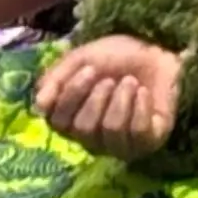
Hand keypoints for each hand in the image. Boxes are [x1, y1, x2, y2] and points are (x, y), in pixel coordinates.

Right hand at [33, 32, 181, 158]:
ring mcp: (119, 145)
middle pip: (82, 129)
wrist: (157, 52)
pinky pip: (137, 134)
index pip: (58, 122)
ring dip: (121, 100)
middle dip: (98, 98)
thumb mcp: (80, 59)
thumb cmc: (116, 57)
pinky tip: (144, 93)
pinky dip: (140, 108)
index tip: (89, 70)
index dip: (71, 96)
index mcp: (72, 120)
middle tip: (111, 79)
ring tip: (131, 82)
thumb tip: (39, 105)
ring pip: (110, 131)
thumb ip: (56, 79)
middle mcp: (92, 139)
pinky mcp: (147, 143)